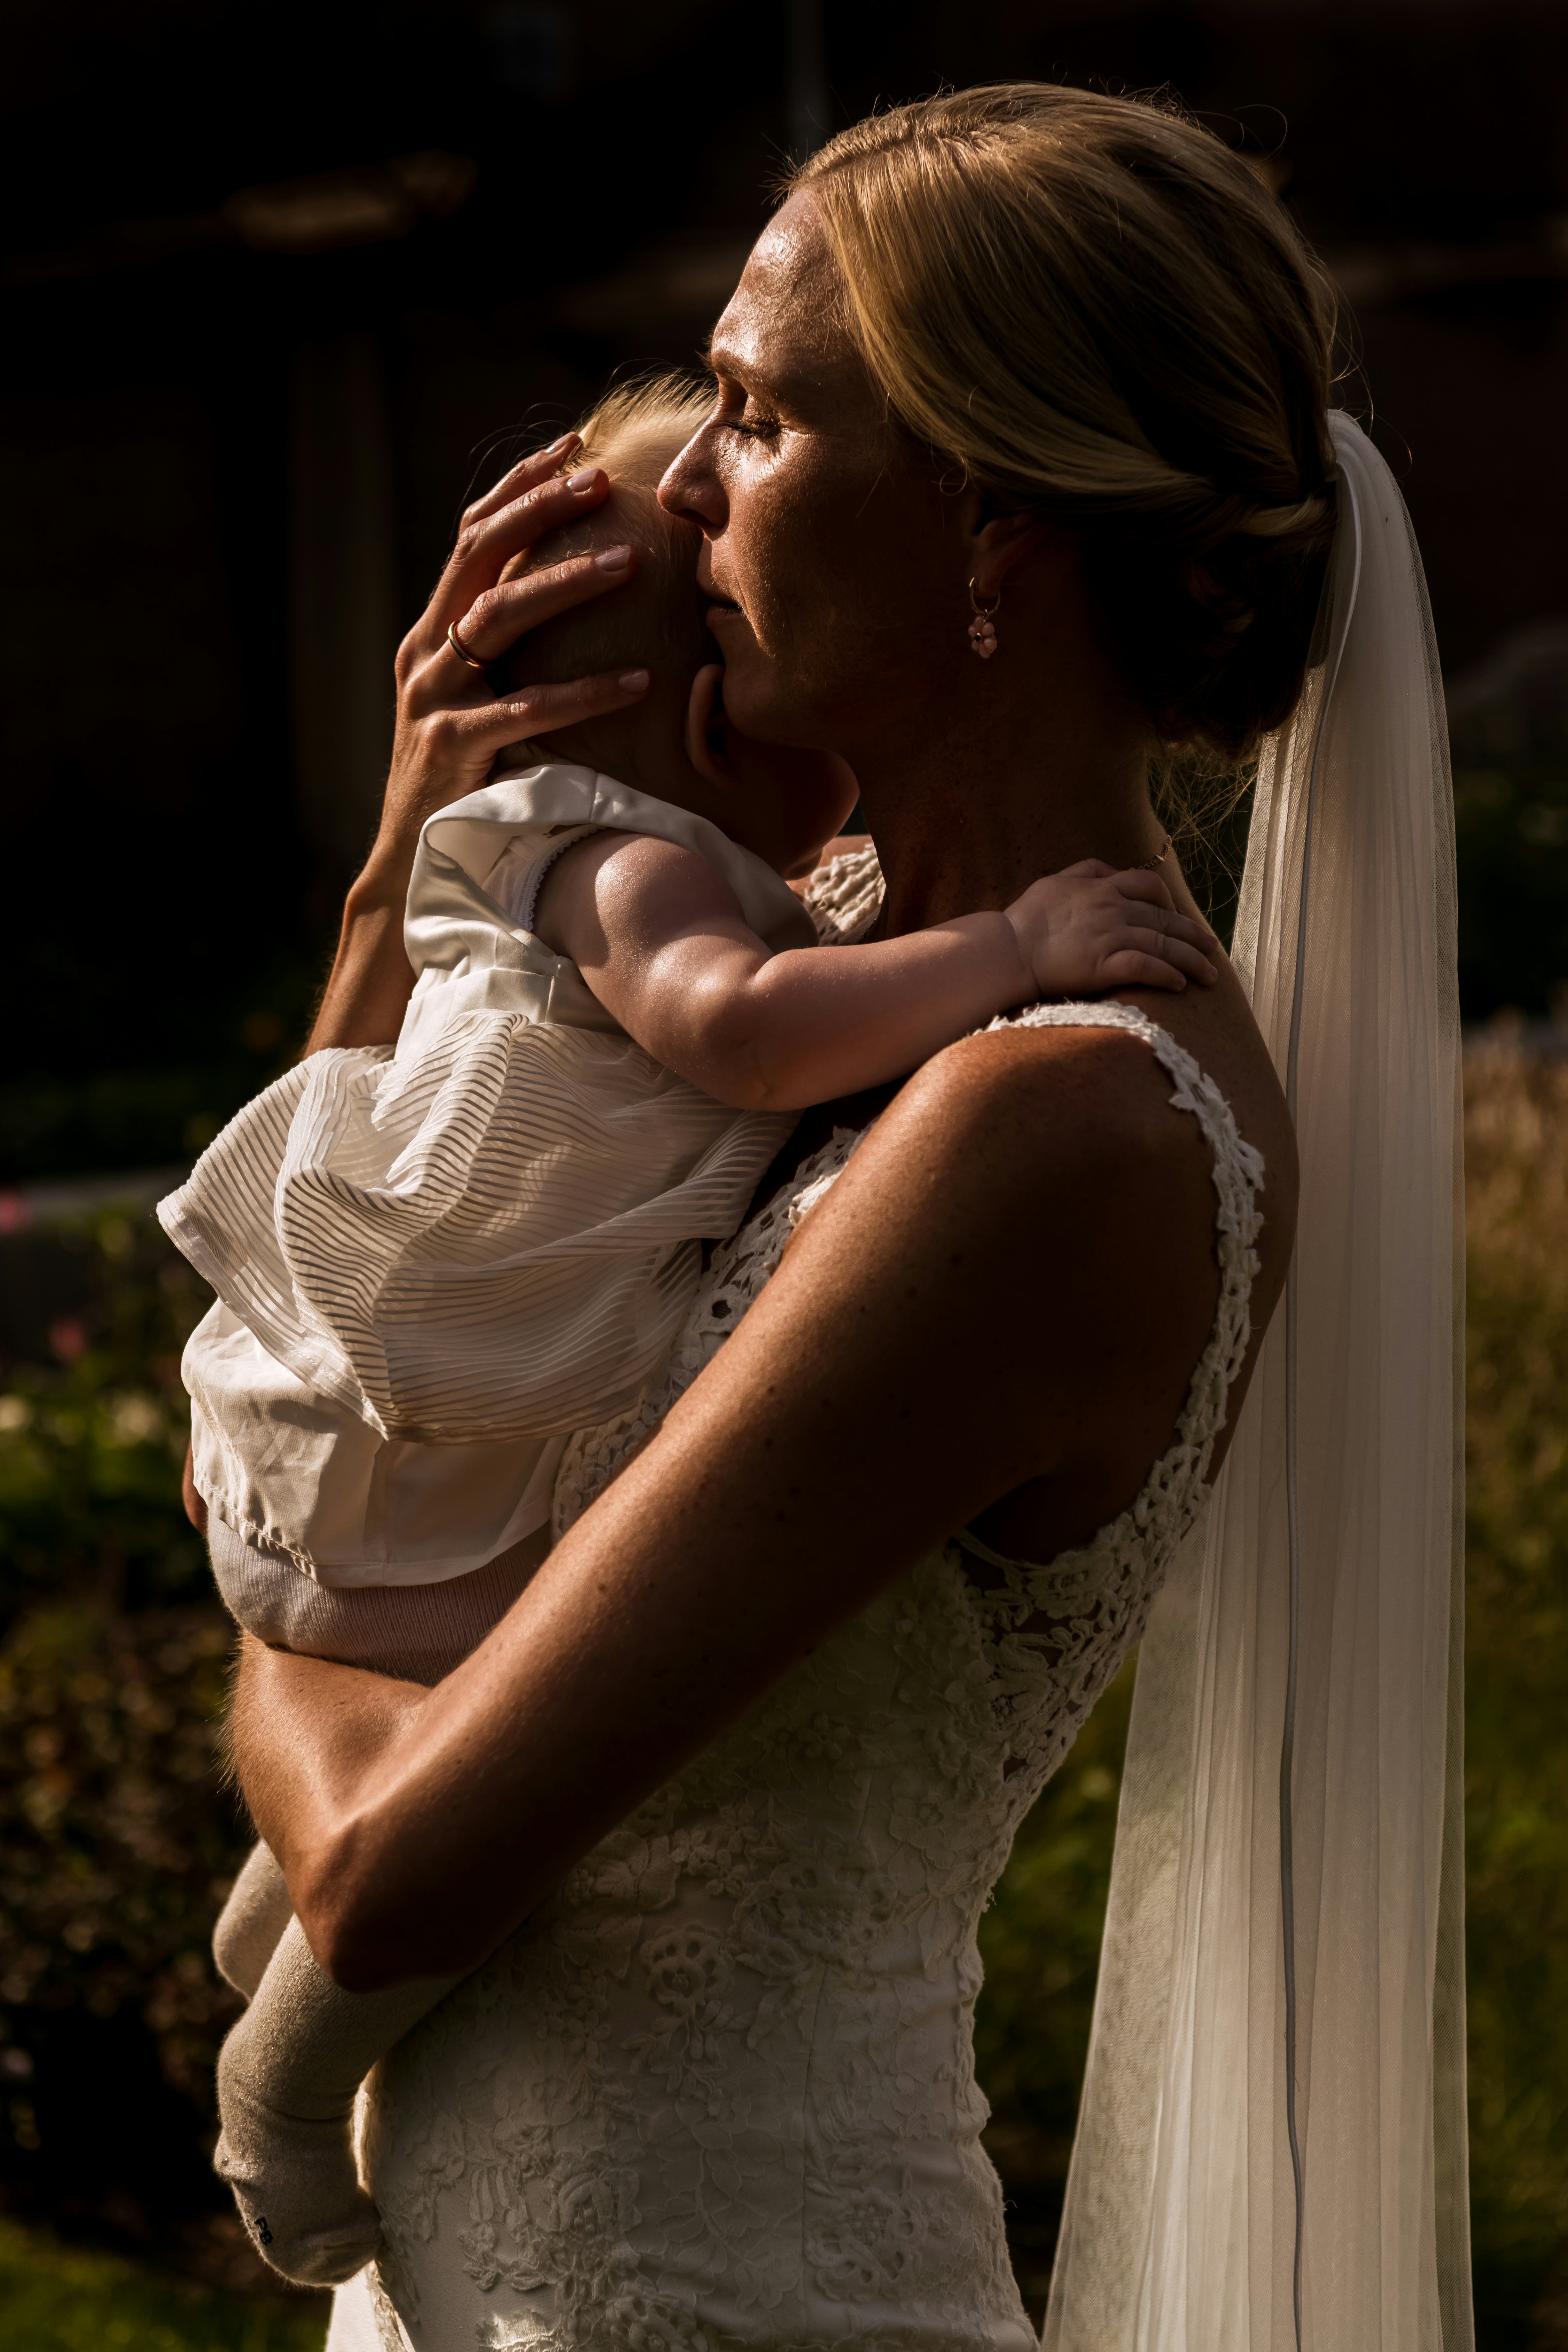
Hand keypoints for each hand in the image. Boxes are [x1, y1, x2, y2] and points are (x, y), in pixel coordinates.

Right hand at [306, 433, 651, 1052]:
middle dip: (538, 509)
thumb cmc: (462, 779)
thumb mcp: (477, 701)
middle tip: (600, 478)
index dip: (518, 488)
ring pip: (498, 616)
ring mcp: (433, 699)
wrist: (412, 864)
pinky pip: (526, 710)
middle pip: (478, 557)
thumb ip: (507, 655)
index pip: (472, 538)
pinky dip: (584, 693)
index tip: (572, 447)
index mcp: (430, 635)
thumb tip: (571, 600)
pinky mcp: (453, 748)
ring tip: (628, 560)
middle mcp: (424, 654)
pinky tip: (639, 681)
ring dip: (565, 582)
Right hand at [1004, 861, 1219, 997]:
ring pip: (1163, 944)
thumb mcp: (1054, 882)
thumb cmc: (1025, 919)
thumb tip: (1108, 870)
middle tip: (1213, 951)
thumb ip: (1084, 872)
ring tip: (1209, 976)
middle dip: (1193, 936)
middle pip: (1165, 919)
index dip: (1170, 902)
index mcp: (1101, 887)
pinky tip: (1180, 985)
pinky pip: (1146, 967)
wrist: (1006, 949)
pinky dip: (1167, 975)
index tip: (1180, 918)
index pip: (1148, 886)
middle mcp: (1112, 908)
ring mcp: (1110, 936)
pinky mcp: (1105, 964)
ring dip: (1191, 961)